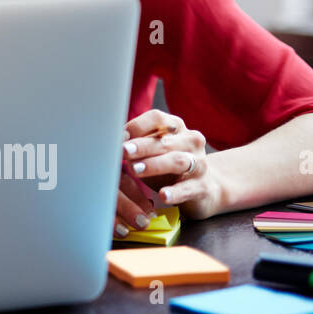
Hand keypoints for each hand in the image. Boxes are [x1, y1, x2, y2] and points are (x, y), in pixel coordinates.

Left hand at [116, 110, 223, 229]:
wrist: (205, 187)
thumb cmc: (167, 165)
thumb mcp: (152, 151)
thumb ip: (135, 143)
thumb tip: (108, 140)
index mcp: (176, 127)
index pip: (157, 118)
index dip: (136, 126)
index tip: (118, 135)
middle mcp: (190, 141)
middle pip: (164, 141)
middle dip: (141, 146)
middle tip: (123, 151)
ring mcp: (199, 164)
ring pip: (177, 161)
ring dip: (154, 165)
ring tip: (135, 169)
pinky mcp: (202, 187)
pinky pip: (188, 189)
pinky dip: (174, 192)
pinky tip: (163, 195)